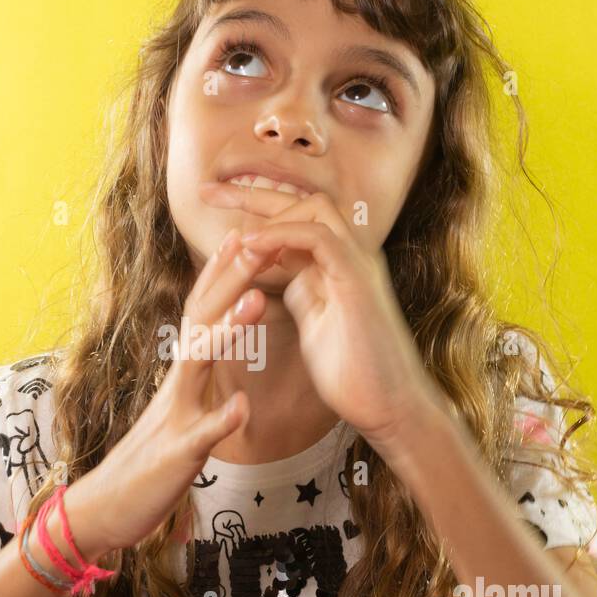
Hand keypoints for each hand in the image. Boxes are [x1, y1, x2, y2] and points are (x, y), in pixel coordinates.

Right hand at [60, 227, 280, 554]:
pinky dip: (220, 421)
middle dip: (229, 282)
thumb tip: (230, 366)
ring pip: (198, 368)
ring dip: (227, 332)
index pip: (202, 316)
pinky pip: (200, 437)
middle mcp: (175, 389)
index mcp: (182, 379)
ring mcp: (174, 420)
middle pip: (201, 324)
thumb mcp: (183, 420)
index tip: (246, 238)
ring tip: (258, 301)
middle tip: (256, 242)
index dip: (223, 277)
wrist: (106, 510)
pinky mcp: (176, 458)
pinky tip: (242, 408)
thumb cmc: (148, 466)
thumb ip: (203, 392)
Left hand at [198, 181, 442, 457]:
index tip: (214, 205)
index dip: (255, 207)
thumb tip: (274, 272)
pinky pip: (319, 238)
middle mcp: (352, 255)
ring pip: (315, 208)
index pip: (297, 216)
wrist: (390, 404)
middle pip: (304, 200)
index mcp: (339, 263)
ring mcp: (359, 264)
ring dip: (265, 209)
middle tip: (206, 192)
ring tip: (224, 215)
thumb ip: (301, 291)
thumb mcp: (315, 320)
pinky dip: (282, 236)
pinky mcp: (358, 281)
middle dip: (252, 193)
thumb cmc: (354, 370)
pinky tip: (250, 246)